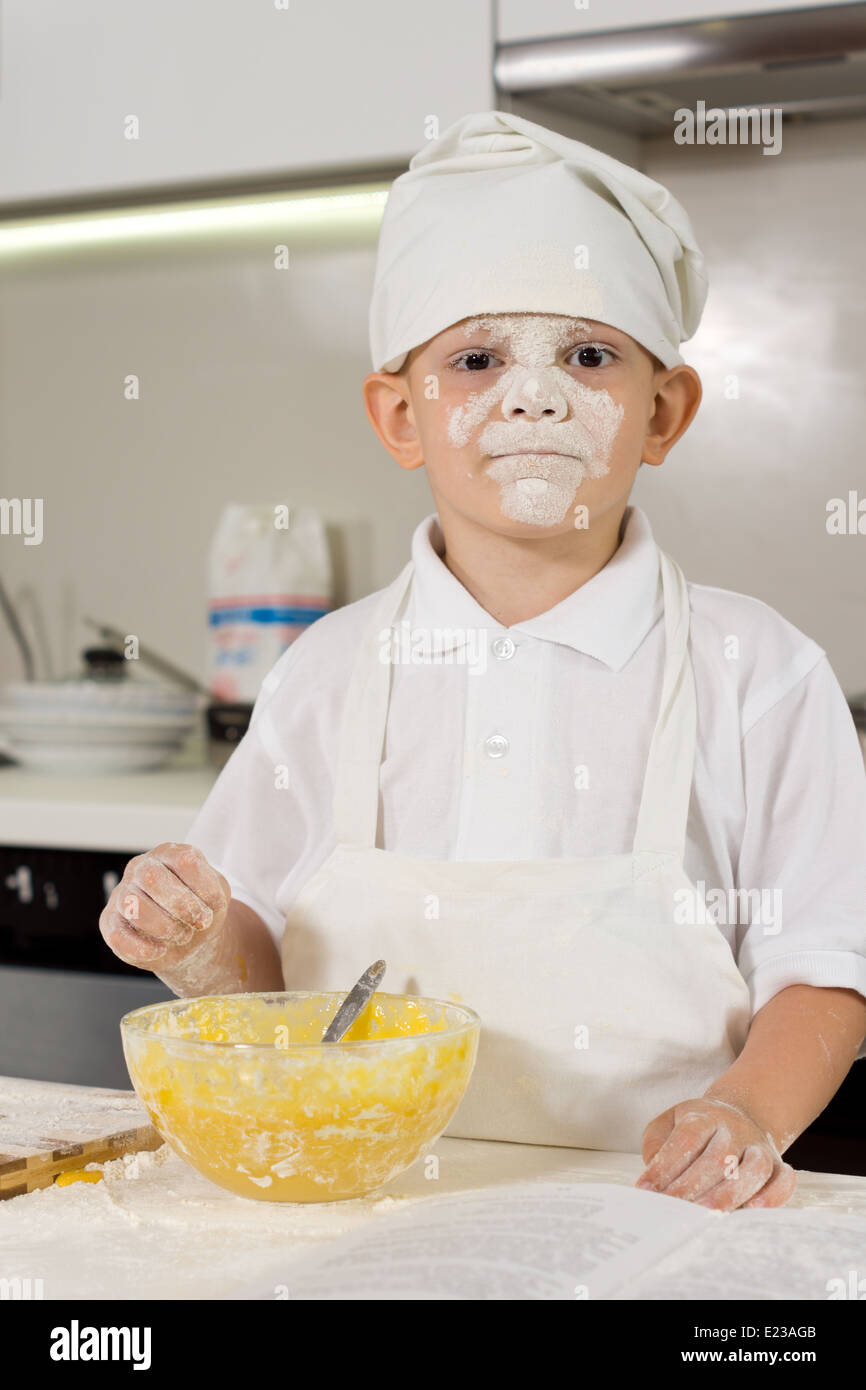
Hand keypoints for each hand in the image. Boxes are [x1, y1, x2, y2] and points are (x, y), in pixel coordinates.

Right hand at [99, 842, 230, 971]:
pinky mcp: (109, 921)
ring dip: (165, 928)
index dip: (202, 889)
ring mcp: (122, 893)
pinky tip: (161, 950)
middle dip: (182, 907)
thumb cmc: (201, 908)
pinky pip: (117, 935)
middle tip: (198, 924)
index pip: (184, 860)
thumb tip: (192, 909)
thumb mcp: (216, 897)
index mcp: (170, 853)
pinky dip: (142, 948)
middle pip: (153, 877)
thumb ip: (211, 894)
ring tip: (182, 936)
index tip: (210, 910)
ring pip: (133, 905)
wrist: (188, 936)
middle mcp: (141, 867)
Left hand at [635, 1097, 797, 1210]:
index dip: (666, 1165)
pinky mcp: (778, 1166)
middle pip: (718, 1157)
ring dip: (729, 1193)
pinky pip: (783, 1181)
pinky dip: (773, 1196)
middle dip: (693, 1186)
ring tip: (706, 1214)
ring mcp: (759, 1147)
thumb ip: (656, 1142)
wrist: (739, 1115)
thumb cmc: (697, 1128)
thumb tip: (653, 1170)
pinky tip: (752, 1210)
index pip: (687, 1138)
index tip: (646, 1189)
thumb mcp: (670, 1122)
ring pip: (753, 1169)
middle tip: (672, 1208)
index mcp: (706, 1116)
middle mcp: (735, 1130)